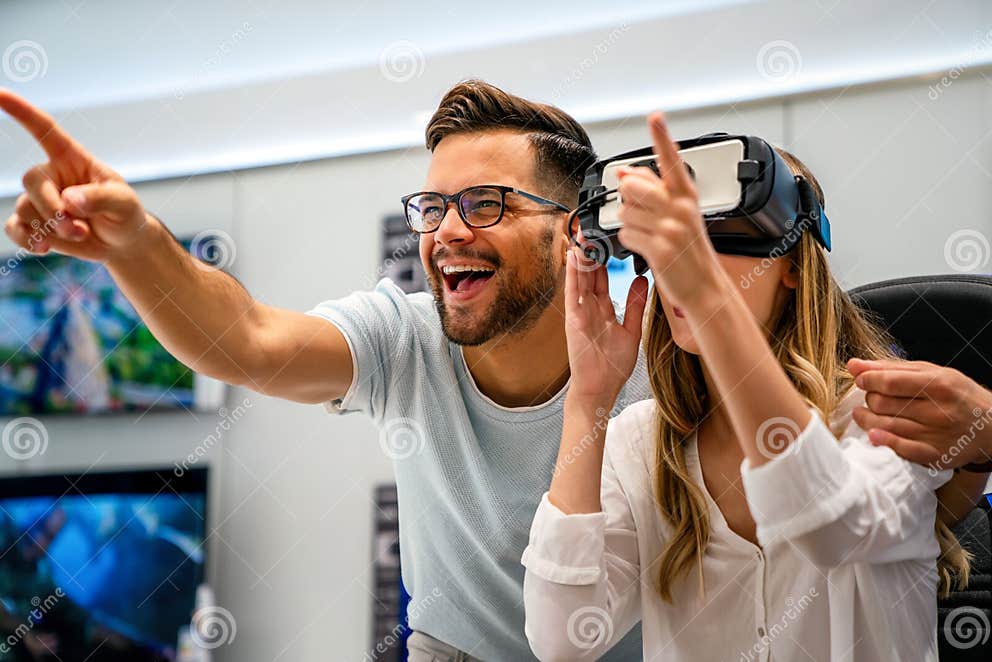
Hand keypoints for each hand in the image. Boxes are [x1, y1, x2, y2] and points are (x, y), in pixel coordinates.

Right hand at [0, 88, 151, 262]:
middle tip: (79, 228)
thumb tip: (69, 200)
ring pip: (25, 209)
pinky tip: (42, 247)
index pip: (45, 130)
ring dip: (49, 228)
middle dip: (52, 207)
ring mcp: (41, 199)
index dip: (22, 112)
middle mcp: (52, 175)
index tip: (0, 94)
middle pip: (32, 180)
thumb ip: (100, 198)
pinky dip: (25, 239)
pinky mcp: (36, 223)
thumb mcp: (124, 203)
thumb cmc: (126, 214)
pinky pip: (15, 227)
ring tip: (79, 235)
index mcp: (73, 158)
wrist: (123, 242)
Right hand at [564, 247, 647, 408]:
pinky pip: (573, 292)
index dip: (604, 260)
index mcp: (603, 310)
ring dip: (580, 255)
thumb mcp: (632, 331)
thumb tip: (642, 281)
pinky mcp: (574, 319)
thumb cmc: (613, 367)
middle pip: (590, 273)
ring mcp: (580, 312)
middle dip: (591, 251)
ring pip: (580, 277)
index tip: (609, 241)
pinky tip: (572, 256)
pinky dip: (572, 273)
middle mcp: (590, 308)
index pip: (602, 278)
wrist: (601, 389)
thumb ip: (635, 305)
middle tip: (593, 228)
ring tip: (582, 233)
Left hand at [614, 112, 725, 310]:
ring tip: (648, 234)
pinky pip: (626, 235)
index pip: (672, 160)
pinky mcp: (659, 249)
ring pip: (625, 212)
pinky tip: (647, 246)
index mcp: (687, 195)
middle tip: (643, 214)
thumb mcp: (679, 214)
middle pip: (633, 186)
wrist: (704, 285)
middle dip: (628, 199)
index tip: (655, 117)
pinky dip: (630, 241)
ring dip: (629, 224)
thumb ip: (653, 190)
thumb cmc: (691, 249)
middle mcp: (680, 208)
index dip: (662, 137)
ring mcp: (670, 228)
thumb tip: (623, 171)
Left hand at [849, 358, 991, 469]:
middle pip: (883, 403)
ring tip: (863, 413)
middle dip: (869, 398)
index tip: (860, 379)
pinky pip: (900, 449)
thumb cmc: (957, 394)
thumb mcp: (932, 373)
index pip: (890, 382)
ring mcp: (936, 435)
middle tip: (870, 397)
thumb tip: (854, 365)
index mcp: (938, 385)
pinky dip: (882, 441)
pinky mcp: (933, 455)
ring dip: (866, 419)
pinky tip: (873, 434)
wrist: (991, 425)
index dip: (868, 380)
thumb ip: (892, 368)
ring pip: (885, 426)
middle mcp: (938, 411)